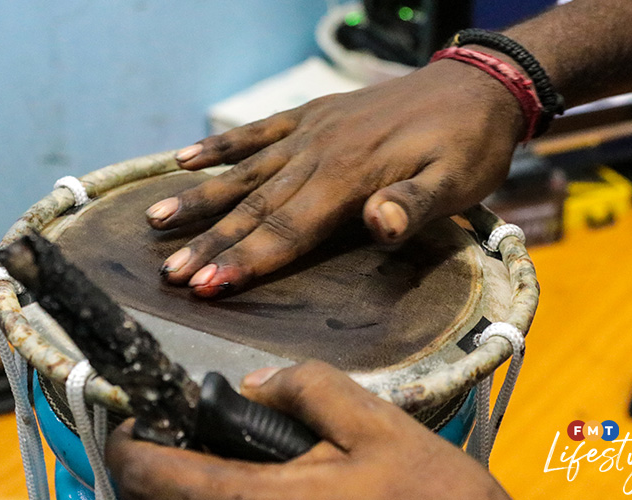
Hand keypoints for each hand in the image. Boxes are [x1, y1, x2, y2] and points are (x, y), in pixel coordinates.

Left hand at [105, 361, 510, 499]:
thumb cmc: (430, 497)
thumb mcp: (376, 424)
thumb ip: (308, 387)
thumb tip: (253, 383)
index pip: (156, 476)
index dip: (130, 445)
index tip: (134, 423)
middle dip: (156, 470)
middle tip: (181, 438)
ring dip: (185, 491)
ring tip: (217, 459)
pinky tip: (254, 486)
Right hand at [146, 60, 523, 296]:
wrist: (476, 85)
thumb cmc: (469, 145)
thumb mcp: (458, 182)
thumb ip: (413, 206)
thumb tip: (378, 226)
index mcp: (350, 178)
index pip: (288, 228)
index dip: (246, 259)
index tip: (205, 284)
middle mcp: (319, 154)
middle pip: (255, 206)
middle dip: (211, 242)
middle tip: (168, 272)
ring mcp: (311, 131)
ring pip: (244, 171)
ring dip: (200, 198)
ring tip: (156, 219)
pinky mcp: (313, 115)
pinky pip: (257, 131)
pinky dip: (219, 145)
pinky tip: (184, 158)